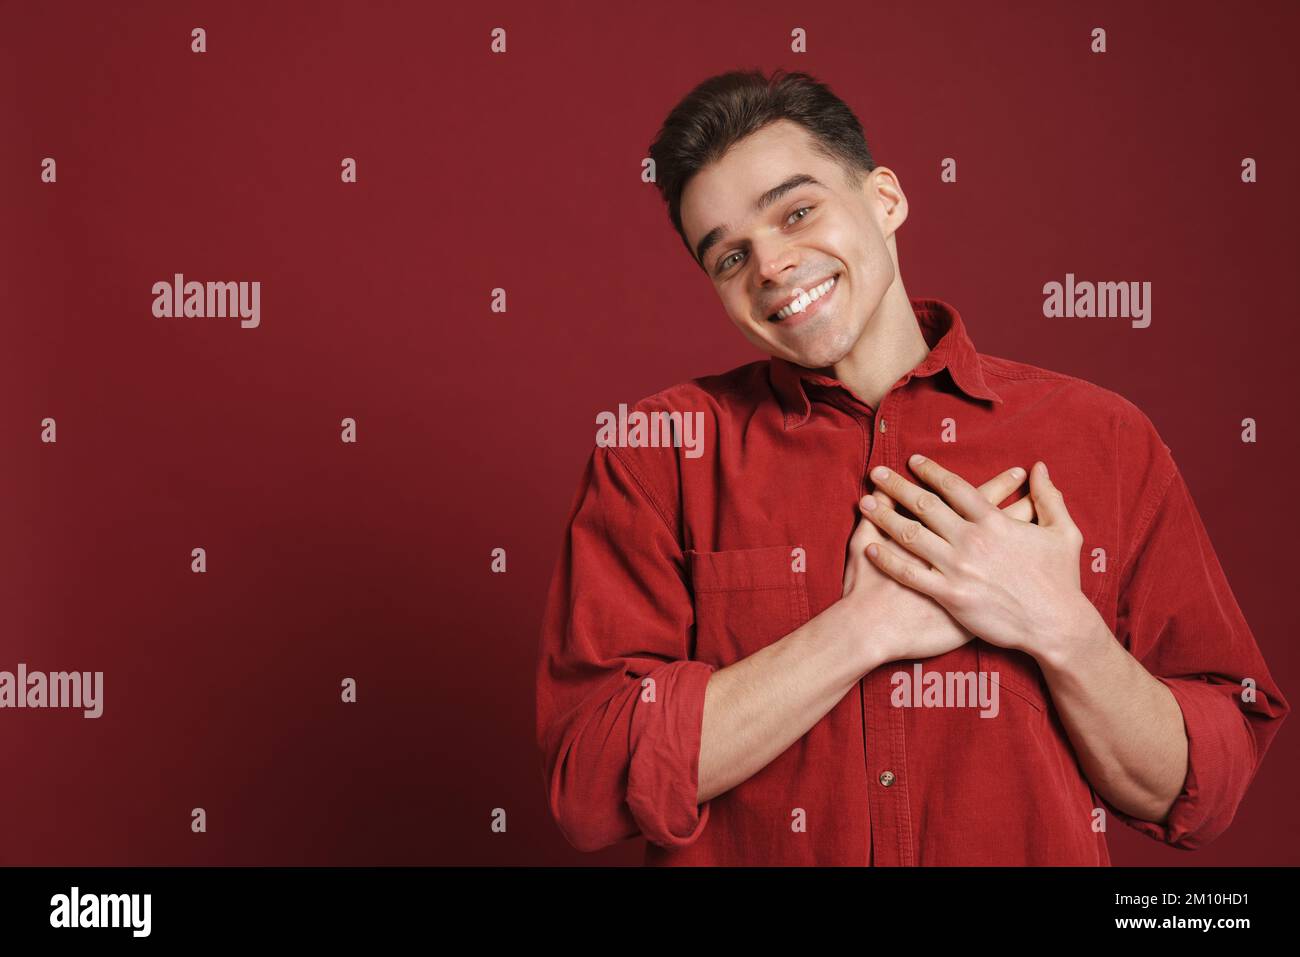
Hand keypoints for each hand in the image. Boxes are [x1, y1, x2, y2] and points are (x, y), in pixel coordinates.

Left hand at [860, 456, 1092, 657]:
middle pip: (925, 504)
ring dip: (884, 516)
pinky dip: (888, 559)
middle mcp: (972, 540)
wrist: (1056, 625)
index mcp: (995, 522)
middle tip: (876, 472)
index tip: (913, 460)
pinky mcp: (950, 595)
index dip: (931, 471)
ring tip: (864, 502)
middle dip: (897, 485)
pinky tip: (870, 546)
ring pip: (911, 534)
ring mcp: (958, 568)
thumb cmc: (1061, 580)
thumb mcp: (1064, 533)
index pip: (955, 487)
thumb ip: (1049, 498)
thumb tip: (1041, 468)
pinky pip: (911, 574)